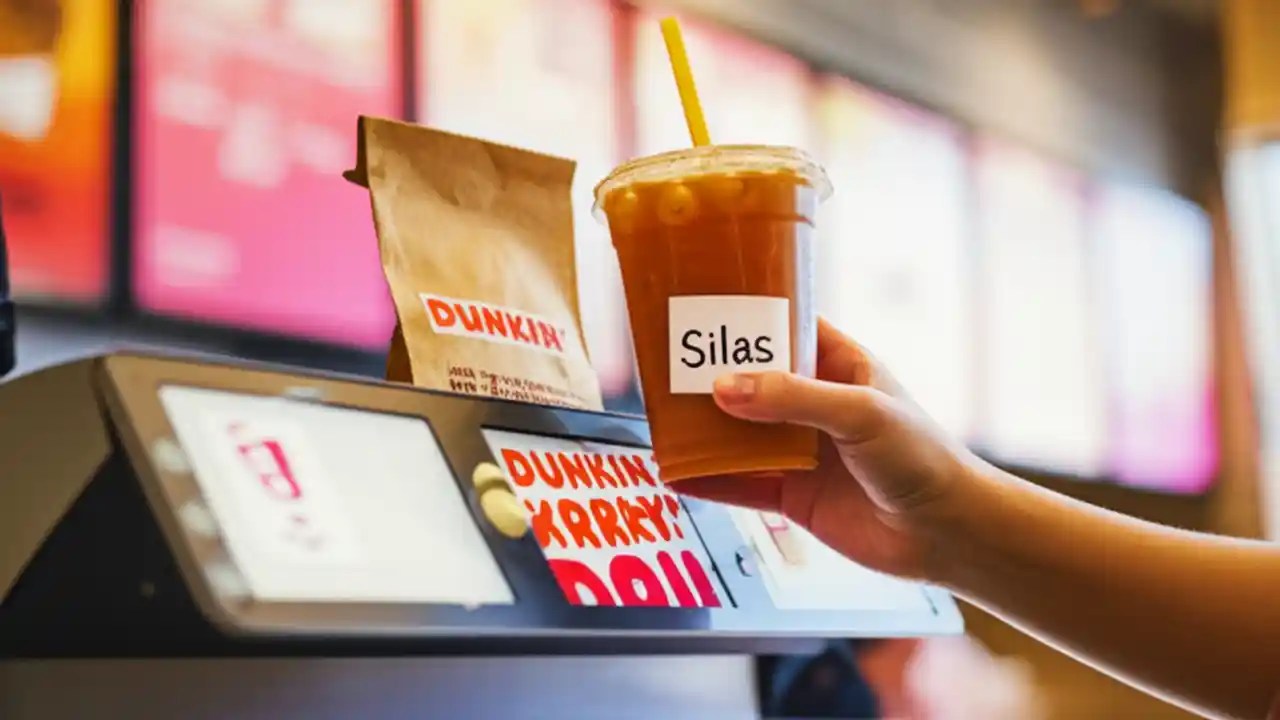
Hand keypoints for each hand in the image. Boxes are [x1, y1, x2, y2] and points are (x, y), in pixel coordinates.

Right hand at [674, 319, 987, 580]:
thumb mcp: (859, 412)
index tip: (703, 307)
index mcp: (839, 366)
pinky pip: (739, 484)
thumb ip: (791, 398)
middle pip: (750, 383)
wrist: (948, 533)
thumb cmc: (923, 457)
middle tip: (665, 363)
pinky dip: (707, 479)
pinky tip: (676, 473)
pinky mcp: (793, 495)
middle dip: (711, 376)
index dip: (747, 320)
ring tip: (660, 415)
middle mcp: (815, 405)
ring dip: (702, 429)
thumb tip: (724, 388)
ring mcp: (801, 451)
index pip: (785, 330)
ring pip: (738, 434)